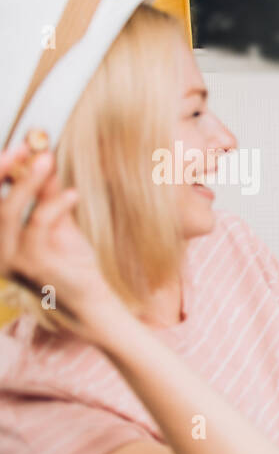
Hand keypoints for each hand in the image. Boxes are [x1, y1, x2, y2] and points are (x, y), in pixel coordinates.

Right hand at [0, 139, 122, 337]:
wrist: (94, 306)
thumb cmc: (75, 268)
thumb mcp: (59, 227)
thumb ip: (47, 199)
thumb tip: (44, 163)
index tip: (16, 148)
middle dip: (5, 170)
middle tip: (29, 148)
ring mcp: (11, 261)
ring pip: (9, 213)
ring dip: (29, 183)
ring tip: (49, 162)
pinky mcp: (33, 267)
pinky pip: (37, 227)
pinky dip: (53, 206)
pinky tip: (72, 194)